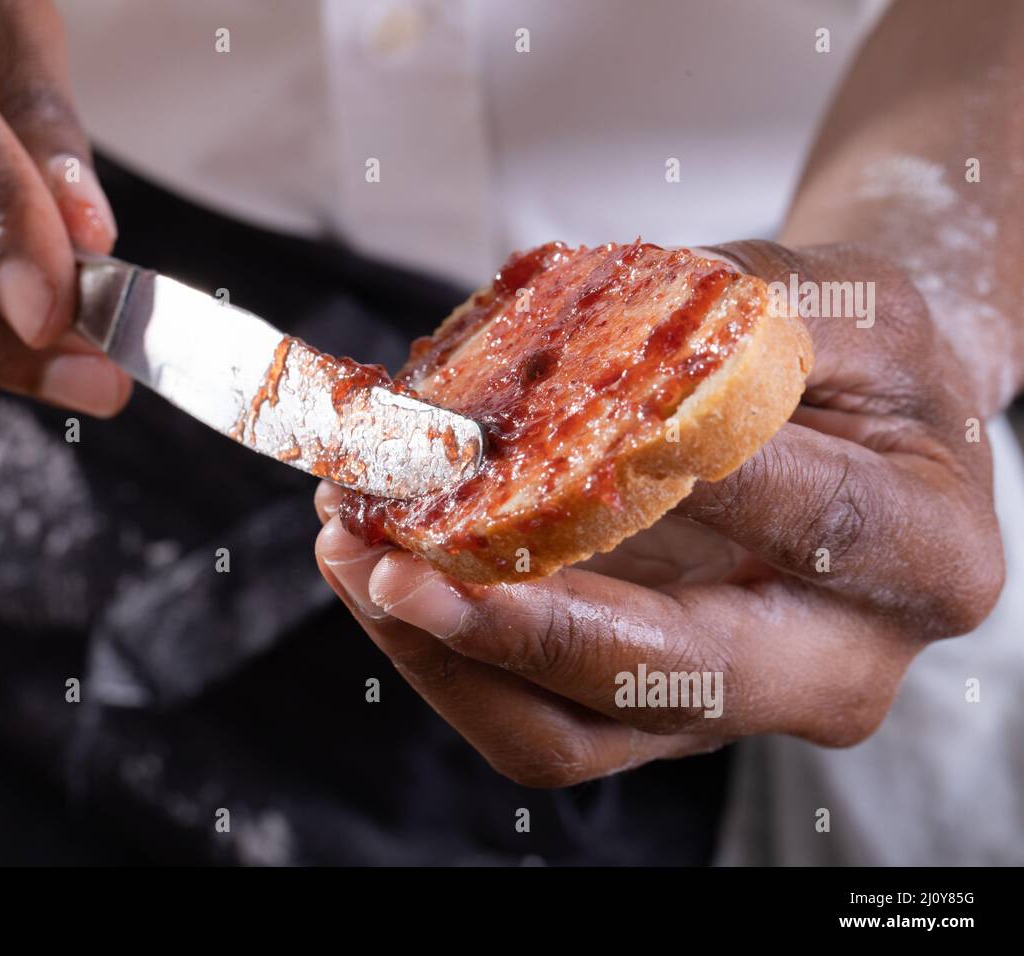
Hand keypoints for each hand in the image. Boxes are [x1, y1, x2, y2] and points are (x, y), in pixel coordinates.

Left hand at [314, 240, 1005, 787]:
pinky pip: (528, 718)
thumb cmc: (858, 360)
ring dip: (442, 650)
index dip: (695, 479)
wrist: (858, 427)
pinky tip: (379, 566)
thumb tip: (573, 343)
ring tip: (350, 549)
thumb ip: (742, 311)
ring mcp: (727, 706)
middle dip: (512, 623)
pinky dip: (442, 654)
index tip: (574, 432)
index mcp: (922, 557)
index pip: (813, 524)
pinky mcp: (646, 713)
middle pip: (664, 680)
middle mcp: (832, 665)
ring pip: (566, 731)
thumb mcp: (846, 300)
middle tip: (391, 556)